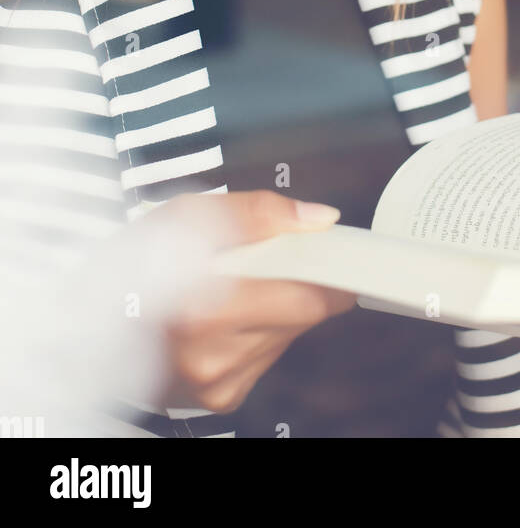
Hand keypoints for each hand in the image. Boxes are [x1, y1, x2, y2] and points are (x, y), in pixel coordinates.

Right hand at [151, 191, 355, 414]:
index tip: (334, 251)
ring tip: (237, 284)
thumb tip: (318, 221)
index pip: (305, 296)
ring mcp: (217, 381)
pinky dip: (261, 330)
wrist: (95, 314)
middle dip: (300, 281)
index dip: (326, 268)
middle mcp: (212, 355)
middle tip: (273, 257)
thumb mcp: (191, 214)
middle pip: (304, 314)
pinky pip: (269, 355)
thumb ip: (260, 213)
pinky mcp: (222, 397)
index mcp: (204, 309)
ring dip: (278, 306)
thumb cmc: (140, 260)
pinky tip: (230, 314)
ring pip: (289, 334)